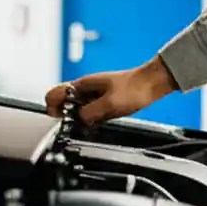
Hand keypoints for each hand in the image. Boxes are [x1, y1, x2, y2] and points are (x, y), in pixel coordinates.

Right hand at [44, 56, 178, 124]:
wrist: (153, 83)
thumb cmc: (134, 88)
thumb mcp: (110, 104)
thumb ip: (90, 113)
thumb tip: (77, 120)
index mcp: (82, 84)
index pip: (53, 94)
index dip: (53, 108)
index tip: (63, 119)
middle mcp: (85, 88)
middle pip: (63, 103)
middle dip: (66, 116)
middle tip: (79, 122)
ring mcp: (93, 94)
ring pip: (76, 109)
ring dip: (79, 118)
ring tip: (93, 122)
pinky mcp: (102, 101)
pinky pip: (88, 112)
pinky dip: (90, 118)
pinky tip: (100, 121)